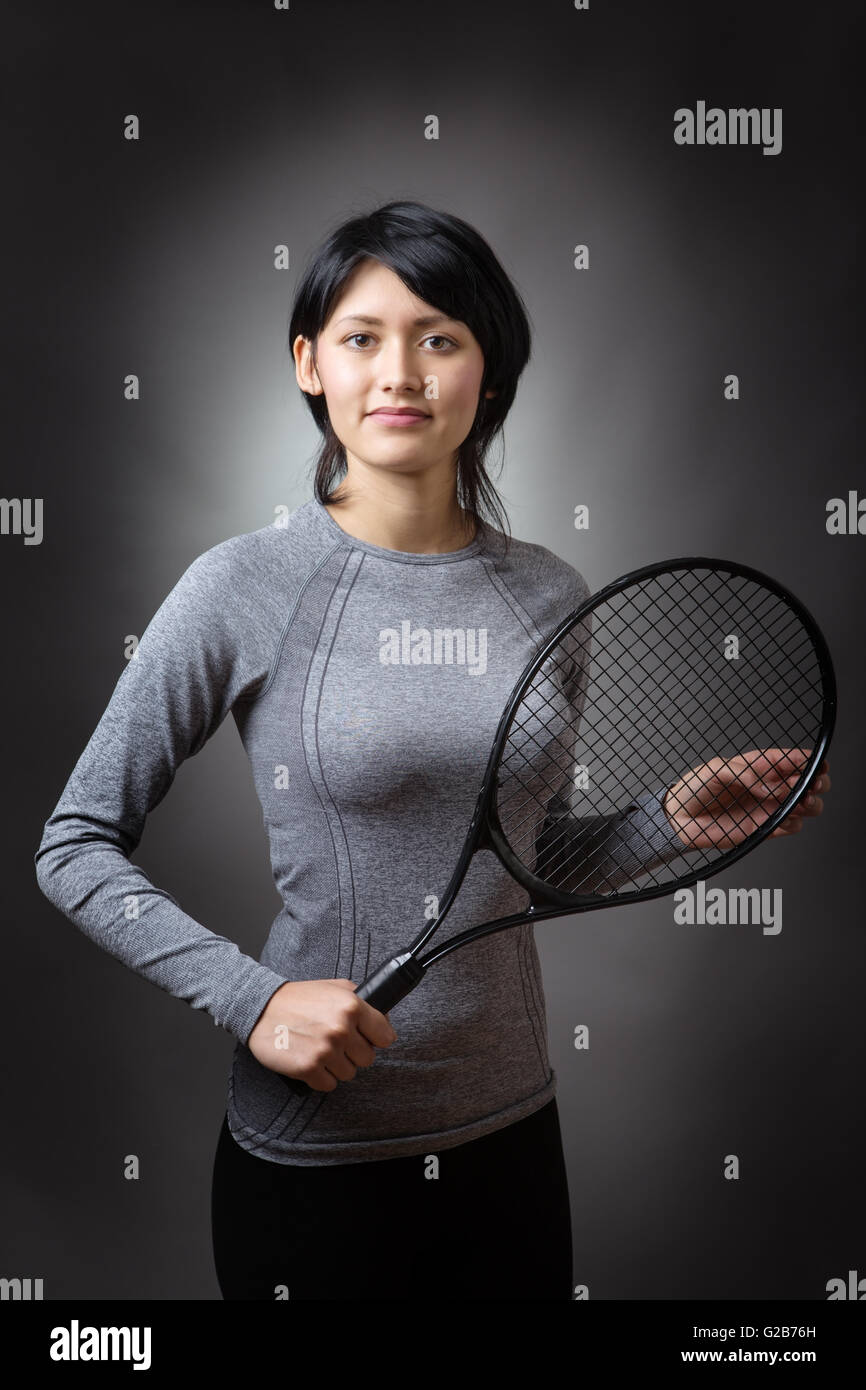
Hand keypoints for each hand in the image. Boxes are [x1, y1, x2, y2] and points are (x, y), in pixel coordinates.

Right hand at [247, 979, 396, 1091]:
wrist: (261, 1008)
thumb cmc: (297, 998)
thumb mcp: (334, 987)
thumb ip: (359, 999)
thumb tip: (382, 1018)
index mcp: (352, 1006)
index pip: (385, 1037)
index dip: (375, 1038)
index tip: (366, 1038)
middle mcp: (341, 1029)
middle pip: (368, 1059)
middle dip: (353, 1053)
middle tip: (335, 1043)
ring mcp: (325, 1050)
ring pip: (349, 1073)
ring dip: (336, 1066)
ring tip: (319, 1049)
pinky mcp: (309, 1068)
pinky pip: (329, 1085)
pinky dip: (320, 1077)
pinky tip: (309, 1060)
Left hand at [663, 749, 830, 850]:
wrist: (680, 820)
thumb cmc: (694, 788)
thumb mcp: (718, 769)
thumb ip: (748, 775)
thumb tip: (773, 787)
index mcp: (759, 766)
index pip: (792, 760)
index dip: (809, 760)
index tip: (818, 763)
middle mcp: (769, 786)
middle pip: (809, 782)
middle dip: (818, 782)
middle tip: (811, 786)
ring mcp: (769, 808)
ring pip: (807, 805)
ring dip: (811, 804)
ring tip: (800, 803)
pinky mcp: (765, 829)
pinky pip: (792, 827)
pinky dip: (794, 823)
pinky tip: (783, 819)